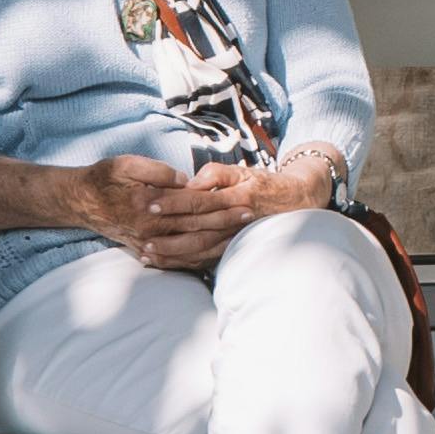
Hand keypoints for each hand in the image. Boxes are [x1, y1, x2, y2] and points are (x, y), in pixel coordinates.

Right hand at [62, 157, 237, 260]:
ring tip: (239, 233)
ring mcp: (150, 244)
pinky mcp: (147, 251)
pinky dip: (199, 256)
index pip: (194, 205)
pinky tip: (215, 251)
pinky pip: (179, 259)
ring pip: (192, 246)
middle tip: (250, 215)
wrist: (80, 202)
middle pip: (198, 227)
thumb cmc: (104, 179)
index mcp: (149, 206)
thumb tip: (184, 180)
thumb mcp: (126, 164)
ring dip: (218, 241)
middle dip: (226, 222)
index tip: (243, 199)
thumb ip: (156, 171)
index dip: (220, 202)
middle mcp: (151, 230)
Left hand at [151, 150, 343, 264]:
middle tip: (138, 230)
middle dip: (165, 231)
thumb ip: (215, 174)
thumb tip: (190, 183)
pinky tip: (163, 263)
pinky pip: (205, 260)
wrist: (296, 205)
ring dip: (171, 252)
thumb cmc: (263, 184)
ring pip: (199, 249)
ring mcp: (234, 239)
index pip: (197, 200)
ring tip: (145, 251)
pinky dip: (183, 263)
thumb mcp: (242, 170)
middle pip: (194, 228)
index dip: (172, 202)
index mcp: (235, 197)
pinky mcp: (231, 250)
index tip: (148, 202)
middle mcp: (234, 221)